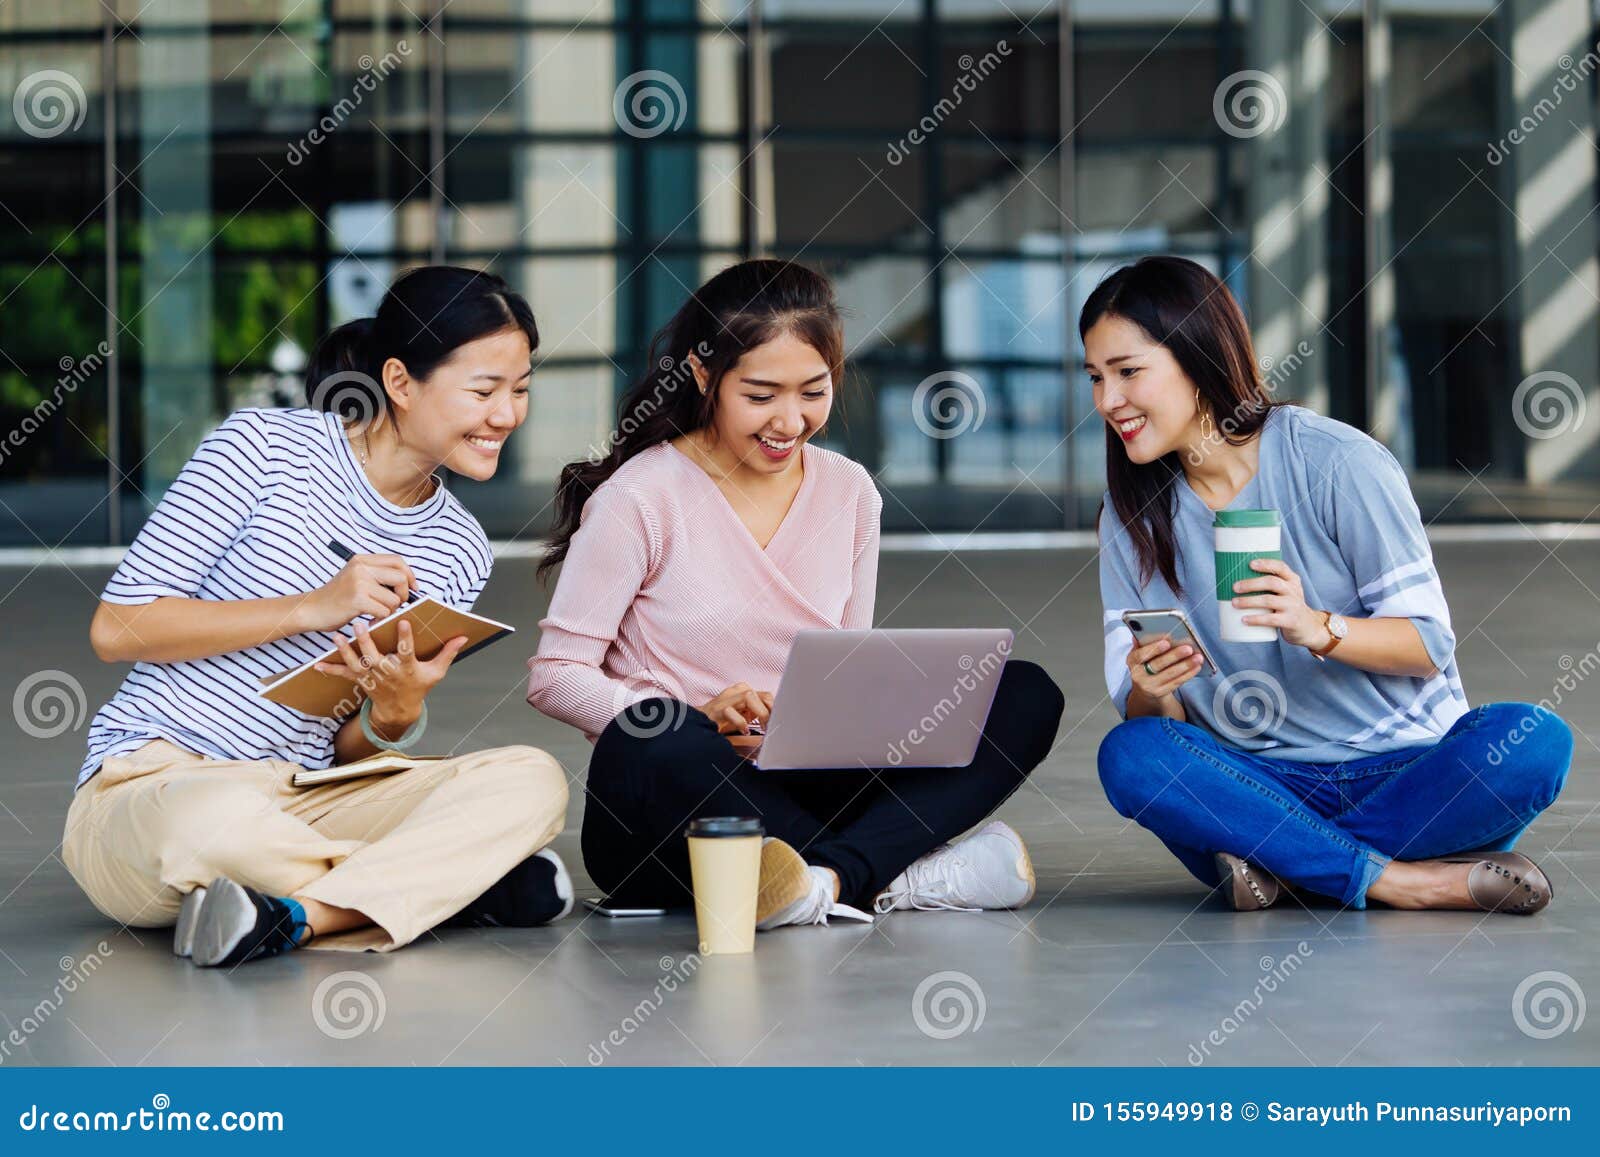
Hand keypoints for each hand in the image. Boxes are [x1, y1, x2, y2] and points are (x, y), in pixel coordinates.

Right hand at [299, 554, 417, 632]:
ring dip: (390, 610)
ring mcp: (359, 583)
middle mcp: (361, 568)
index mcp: (362, 560)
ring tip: (377, 613)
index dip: (410, 575)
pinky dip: (380, 619)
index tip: (413, 588)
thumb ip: (377, 575)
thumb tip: (409, 583)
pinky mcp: (357, 599)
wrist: (312, 609)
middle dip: (404, 594)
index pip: (397, 560)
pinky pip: (384, 611)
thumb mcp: (356, 577)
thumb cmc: (337, 598)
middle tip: (395, 604)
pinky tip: (370, 620)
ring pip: (394, 598)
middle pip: (401, 577)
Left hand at [314, 620, 466, 733]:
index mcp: (407, 669)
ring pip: (357, 664)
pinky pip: (344, 674)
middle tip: (360, 624)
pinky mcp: (361, 680)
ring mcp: (372, 678)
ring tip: (337, 638)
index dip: (405, 637)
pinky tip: (317, 664)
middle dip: (367, 642)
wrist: (399, 710)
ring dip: (345, 651)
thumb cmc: (419, 686)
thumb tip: (463, 637)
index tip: (403, 621)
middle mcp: (388, 673)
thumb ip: (448, 653)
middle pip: (376, 657)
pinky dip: (331, 670)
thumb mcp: (436, 672)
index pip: (407, 651)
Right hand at [695, 683, 772, 734]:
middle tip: (771, 727)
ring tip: (762, 728)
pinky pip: (730, 711)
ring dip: (760, 713)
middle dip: (770, 711)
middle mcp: (736, 692)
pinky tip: (745, 730)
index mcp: (744, 692)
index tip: (780, 722)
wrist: (697, 723)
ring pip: (748, 696)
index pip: (767, 695)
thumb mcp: (743, 717)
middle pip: (761, 694)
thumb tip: (774, 725)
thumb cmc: (722, 721)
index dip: (776, 709)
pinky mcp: (715, 709)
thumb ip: (757, 717)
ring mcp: (725, 699)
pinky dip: (740, 722)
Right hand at [1128, 634, 1203, 701]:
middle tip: (1188, 648)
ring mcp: (1149, 686)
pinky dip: (1188, 674)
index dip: (1154, 648)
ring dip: (1186, 665)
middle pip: (1157, 664)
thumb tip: (1149, 631)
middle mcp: (1138, 675)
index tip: (1167, 642)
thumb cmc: (1145, 665)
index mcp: (1132, 661)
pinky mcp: (1160, 693)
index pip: (1140, 654)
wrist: (1144, 690)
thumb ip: (1145, 644)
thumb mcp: (1141, 655)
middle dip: (1174, 655)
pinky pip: (1176, 682)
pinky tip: (1197, 667)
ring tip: (1198, 657)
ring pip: (1170, 674)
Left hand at [1231, 558, 1325, 647]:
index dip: (1266, 564)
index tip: (1250, 564)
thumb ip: (1269, 585)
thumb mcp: (1286, 592)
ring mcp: (1293, 606)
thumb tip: (1235, 580)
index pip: (1281, 567)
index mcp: (1292, 580)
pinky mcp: (1291, 621)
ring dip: (1249, 601)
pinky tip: (1244, 619)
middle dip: (1251, 584)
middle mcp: (1294, 591)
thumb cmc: (1288, 607)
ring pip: (1269, 600)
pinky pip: (1271, 619)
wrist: (1308, 628)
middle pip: (1272, 582)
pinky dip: (1256, 619)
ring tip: (1234, 603)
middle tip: (1235, 587)